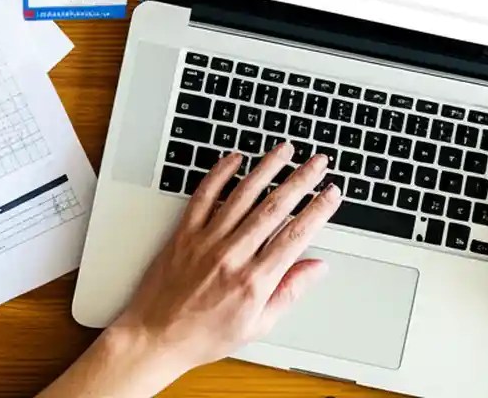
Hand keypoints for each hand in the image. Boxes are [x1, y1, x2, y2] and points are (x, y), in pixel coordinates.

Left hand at [39, 143, 340, 397]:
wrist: (156, 337)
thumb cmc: (204, 336)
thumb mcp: (257, 325)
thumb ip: (289, 292)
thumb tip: (317, 268)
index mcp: (254, 281)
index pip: (295, 236)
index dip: (317, 211)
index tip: (331, 193)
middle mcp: (232, 255)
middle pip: (274, 208)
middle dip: (300, 180)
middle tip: (317, 163)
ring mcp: (206, 241)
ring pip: (242, 195)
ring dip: (266, 168)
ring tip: (284, 150)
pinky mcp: (184, 233)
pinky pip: (204, 196)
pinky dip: (219, 174)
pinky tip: (234, 159)